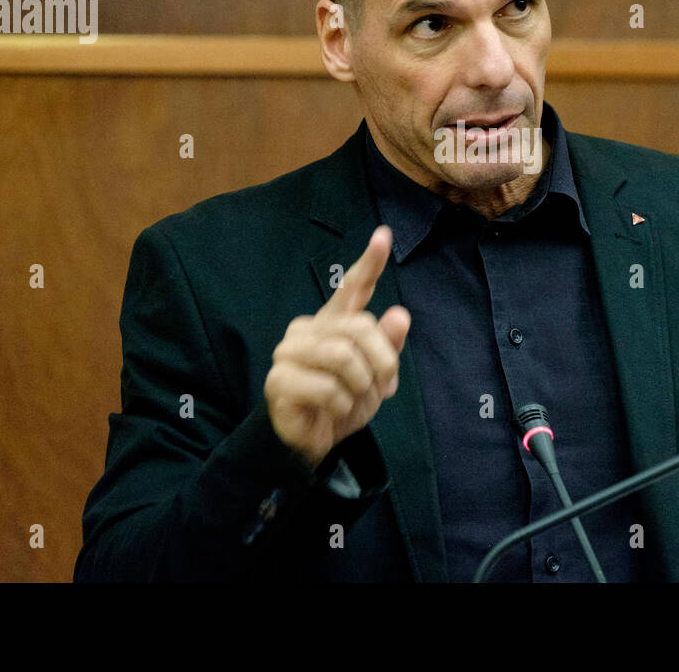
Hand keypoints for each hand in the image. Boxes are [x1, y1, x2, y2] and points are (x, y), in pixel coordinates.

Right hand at [264, 226, 410, 470]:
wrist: (311, 441)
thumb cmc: (343, 402)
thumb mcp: (376, 376)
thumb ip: (387, 346)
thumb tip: (399, 315)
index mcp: (334, 322)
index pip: (352, 288)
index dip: (369, 263)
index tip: (383, 236)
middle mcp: (308, 328)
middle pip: (360, 327)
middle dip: (382, 362)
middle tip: (382, 386)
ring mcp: (289, 351)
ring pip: (344, 357)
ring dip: (360, 386)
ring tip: (351, 399)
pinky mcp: (279, 379)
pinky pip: (328, 388)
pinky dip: (341, 405)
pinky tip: (330, 410)